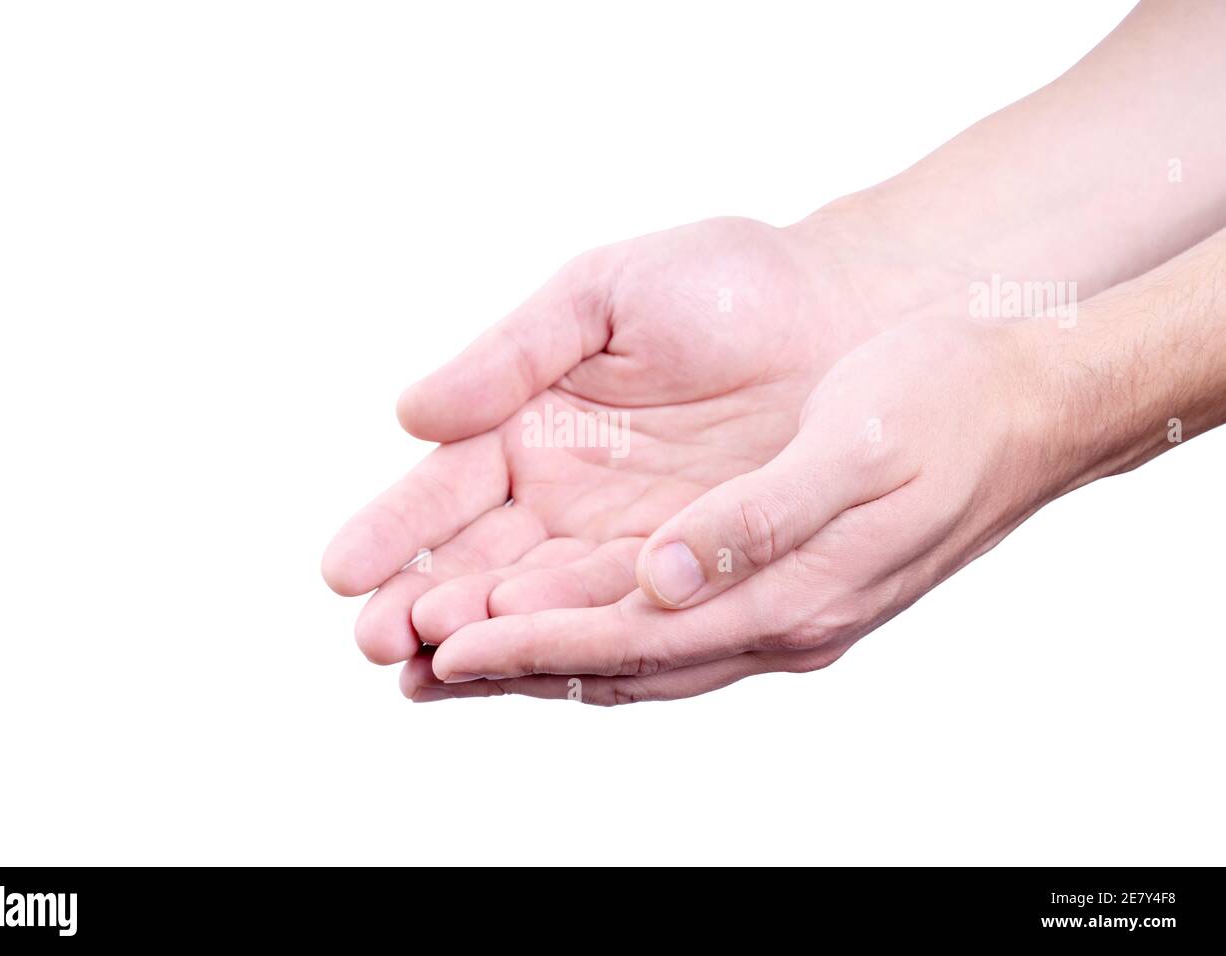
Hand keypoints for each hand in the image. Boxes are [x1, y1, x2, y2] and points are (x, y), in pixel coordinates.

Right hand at [322, 215, 960, 664]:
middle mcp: (566, 498)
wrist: (849, 316)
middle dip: (421, 603)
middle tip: (374, 641)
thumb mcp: (604, 297)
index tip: (340, 571)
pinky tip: (515, 678)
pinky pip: (623, 623)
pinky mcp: (688, 575)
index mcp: (531, 422)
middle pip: (478, 564)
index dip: (395, 530)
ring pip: (538, 606)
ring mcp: (625, 543)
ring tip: (422, 672)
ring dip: (479, 641)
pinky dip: (570, 652)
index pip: (447, 489)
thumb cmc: (727, 284)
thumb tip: (410, 414)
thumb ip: (510, 354)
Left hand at [413, 315, 1057, 702]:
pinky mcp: (780, 582)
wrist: (1028, 398)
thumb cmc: (947, 401)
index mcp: (789, 595)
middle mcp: (775, 620)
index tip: (442, 643)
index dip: (530, 640)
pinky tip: (553, 613)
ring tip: (447, 654)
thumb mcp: (857, 449)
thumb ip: (755, 521)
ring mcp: (779, 607)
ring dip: (541, 654)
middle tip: (407, 664)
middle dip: (512, 664)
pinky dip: (595, 627)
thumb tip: (659, 575)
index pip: (630, 637)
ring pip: (634, 652)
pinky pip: (666, 624)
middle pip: (617, 663)